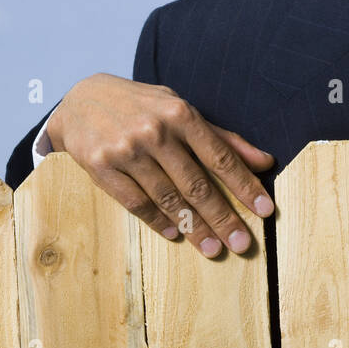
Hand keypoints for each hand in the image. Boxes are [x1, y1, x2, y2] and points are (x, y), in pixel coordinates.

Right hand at [47, 73, 275, 258]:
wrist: (82, 99)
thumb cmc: (143, 106)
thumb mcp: (182, 110)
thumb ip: (222, 137)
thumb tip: (265, 161)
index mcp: (181, 114)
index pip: (220, 157)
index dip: (245, 186)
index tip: (265, 210)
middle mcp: (155, 132)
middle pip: (196, 184)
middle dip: (223, 218)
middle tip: (242, 244)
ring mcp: (126, 150)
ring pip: (168, 198)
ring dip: (193, 227)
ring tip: (212, 248)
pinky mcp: (101, 167)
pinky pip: (136, 202)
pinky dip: (157, 221)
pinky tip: (175, 234)